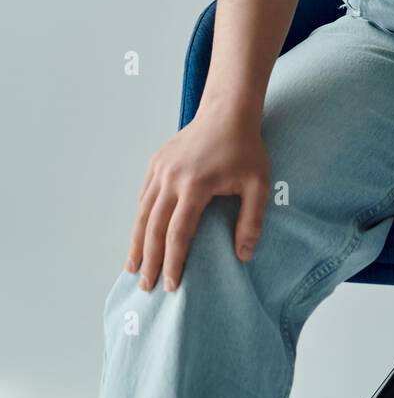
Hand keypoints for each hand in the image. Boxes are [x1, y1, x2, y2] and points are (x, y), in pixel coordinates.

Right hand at [125, 101, 269, 293]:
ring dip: (136, 242)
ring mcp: (160, 168)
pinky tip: (139, 234)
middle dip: (149, 260)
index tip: (171, 285)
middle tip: (145, 287)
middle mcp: (171, 178)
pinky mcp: (157, 161)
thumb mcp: (258, 184)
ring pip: (142, 212)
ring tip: (132, 267)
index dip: (173, 262)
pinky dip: (140, 217)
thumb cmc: (245, 147)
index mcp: (195, 186)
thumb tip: (243, 256)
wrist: (228, 110)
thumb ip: (251, 221)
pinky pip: (144, 195)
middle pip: (152, 228)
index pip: (178, 234)